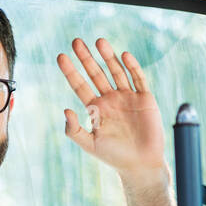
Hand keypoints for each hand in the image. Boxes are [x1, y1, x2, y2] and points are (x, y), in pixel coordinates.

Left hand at [57, 38, 164, 175]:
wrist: (140, 164)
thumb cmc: (113, 156)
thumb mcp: (89, 144)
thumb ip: (74, 130)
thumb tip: (65, 110)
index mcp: (96, 109)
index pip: (80, 85)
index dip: (71, 71)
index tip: (61, 56)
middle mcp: (110, 99)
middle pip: (96, 73)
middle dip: (86, 58)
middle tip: (75, 42)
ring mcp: (127, 96)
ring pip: (116, 71)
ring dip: (107, 56)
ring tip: (98, 41)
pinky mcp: (144, 98)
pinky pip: (137, 78)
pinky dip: (131, 66)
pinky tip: (123, 55)